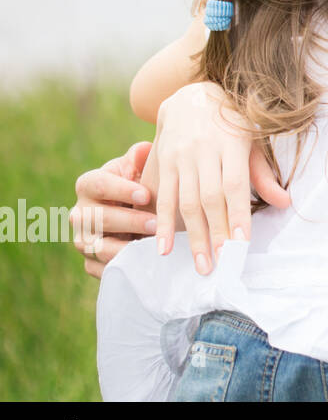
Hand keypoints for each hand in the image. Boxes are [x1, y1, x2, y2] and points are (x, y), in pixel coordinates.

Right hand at [72, 142, 155, 277]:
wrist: (139, 214)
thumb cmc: (141, 185)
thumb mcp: (140, 168)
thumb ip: (140, 158)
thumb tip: (144, 150)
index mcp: (89, 184)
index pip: (98, 184)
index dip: (120, 190)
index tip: (145, 194)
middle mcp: (80, 213)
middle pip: (97, 218)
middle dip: (128, 221)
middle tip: (155, 224)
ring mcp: (83, 240)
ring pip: (97, 247)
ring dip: (124, 248)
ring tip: (150, 247)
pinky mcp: (90, 263)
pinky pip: (101, 269)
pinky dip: (122, 268)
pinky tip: (143, 265)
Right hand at [149, 82, 289, 273]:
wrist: (192, 96)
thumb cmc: (232, 124)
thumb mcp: (252, 141)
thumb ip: (264, 174)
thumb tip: (285, 202)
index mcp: (232, 143)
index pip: (234, 183)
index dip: (237, 214)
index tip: (240, 243)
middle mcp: (204, 150)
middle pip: (209, 197)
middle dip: (215, 233)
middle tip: (220, 264)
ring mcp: (181, 156)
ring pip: (185, 201)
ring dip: (192, 235)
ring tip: (201, 264)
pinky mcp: (163, 162)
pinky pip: (163, 196)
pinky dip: (162, 223)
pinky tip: (163, 247)